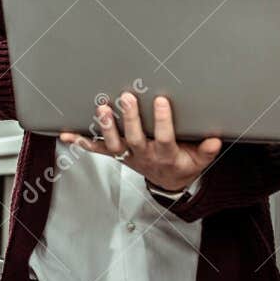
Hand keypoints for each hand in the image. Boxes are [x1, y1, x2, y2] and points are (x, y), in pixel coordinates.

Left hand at [59, 92, 220, 194]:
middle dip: (130, 118)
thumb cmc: (184, 164)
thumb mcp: (199, 160)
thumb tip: (214, 140)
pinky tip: (66, 135)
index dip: (163, 120)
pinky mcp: (117, 154)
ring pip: (114, 143)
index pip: (164, 137)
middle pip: (135, 138)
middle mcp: (144, 155)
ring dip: (106, 126)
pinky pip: (96, 149)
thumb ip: (205, 150)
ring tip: (101, 109)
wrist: (169, 182)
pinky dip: (81, 142)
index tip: (162, 101)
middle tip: (127, 98)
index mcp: (166, 154)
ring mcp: (128, 155)